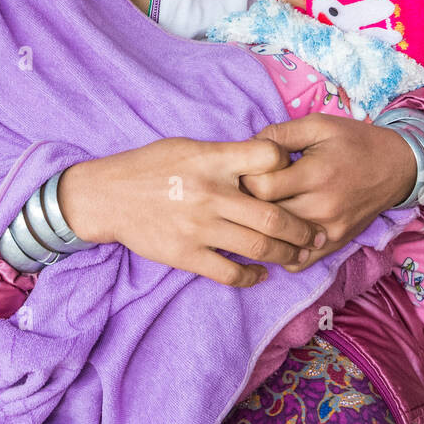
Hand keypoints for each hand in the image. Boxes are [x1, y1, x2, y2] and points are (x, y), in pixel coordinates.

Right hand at [56, 136, 324, 288]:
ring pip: (258, 248)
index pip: (269, 158)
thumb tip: (270, 161)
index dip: (289, 168)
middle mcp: (211, 194)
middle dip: (302, 230)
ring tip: (297, 256)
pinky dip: (251, 277)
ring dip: (285, 255)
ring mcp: (199, 228)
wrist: (108, 195)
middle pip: (274, 216)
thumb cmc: (152, 166)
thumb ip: (228, 155)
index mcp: (213, 160)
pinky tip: (260, 274)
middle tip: (316, 235)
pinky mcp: (187, 255)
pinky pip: (229, 273)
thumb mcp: (190, 147)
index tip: (298, 180)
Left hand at [238, 112, 417, 270]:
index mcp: (316, 174)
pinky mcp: (336, 244)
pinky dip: (283, 252)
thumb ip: (279, 133)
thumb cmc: (353, 142)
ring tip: (262, 211)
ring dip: (264, 229)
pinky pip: (298, 263)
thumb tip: (245, 146)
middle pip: (267, 218)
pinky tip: (280, 233)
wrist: (396, 166)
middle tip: (249, 193)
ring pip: (278, 242)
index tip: (248, 171)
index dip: (247, 179)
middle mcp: (323, 207)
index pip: (262, 188)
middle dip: (250, 205)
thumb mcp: (318, 125)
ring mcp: (330, 230)